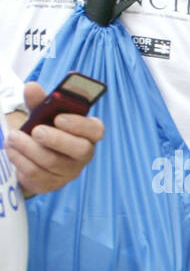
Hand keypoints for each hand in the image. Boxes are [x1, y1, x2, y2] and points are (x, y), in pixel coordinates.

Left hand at [5, 82, 103, 196]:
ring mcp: (69, 171)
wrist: (30, 155)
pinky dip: (20, 159)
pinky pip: (36, 173)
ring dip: (28, 147)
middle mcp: (83, 154)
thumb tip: (31, 87)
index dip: (80, 125)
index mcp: (87, 133)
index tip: (59, 118)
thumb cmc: (43, 129)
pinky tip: (12, 149)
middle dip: (56, 139)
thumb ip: (38, 101)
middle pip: (80, 150)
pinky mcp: (52, 184)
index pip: (96, 130)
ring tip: (13, 137)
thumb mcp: (41, 114)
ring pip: (52, 162)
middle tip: (36, 131)